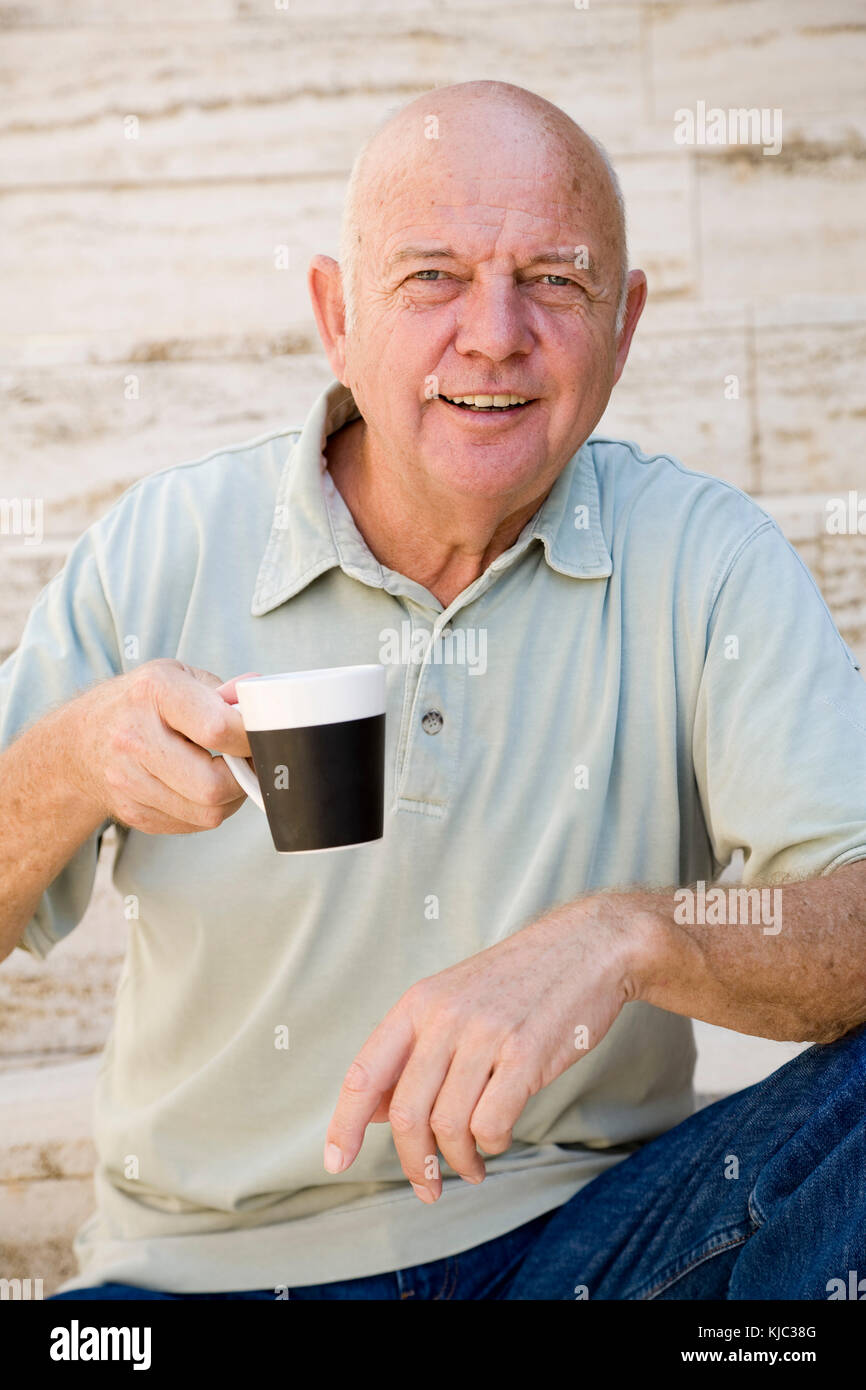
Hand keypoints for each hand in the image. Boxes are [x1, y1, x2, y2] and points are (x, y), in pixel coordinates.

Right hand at [67, 658, 256, 834]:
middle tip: (247, 762)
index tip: (259, 736)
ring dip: (230, 797)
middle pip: (212, 785)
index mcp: (153, 693)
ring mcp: (128, 781)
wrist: (80, 741)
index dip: (250, 738)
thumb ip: (222, 690)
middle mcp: (134, 738)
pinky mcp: (132, 813)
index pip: (217, 727)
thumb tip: (258, 702)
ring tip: (226, 773)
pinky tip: (199, 786)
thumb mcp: (177, 676)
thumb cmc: (140, 704)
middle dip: (243, 778)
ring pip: (207, 813)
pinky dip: (207, 809)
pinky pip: (192, 824)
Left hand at [324, 900, 643, 1201]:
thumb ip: (414, 1050)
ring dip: (457, 1161)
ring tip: (472, 1167)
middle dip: (414, 1162)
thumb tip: (372, 1110)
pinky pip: (491, 1124)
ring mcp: (485, 1035)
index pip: (365, 1073)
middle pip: (406, 1113)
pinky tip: (498, 1140)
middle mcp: (445, 1017)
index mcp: (418, 1003)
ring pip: (448, 1126)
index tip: (336, 1162)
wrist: (587, 946)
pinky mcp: (526, 1054)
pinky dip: (492, 1145)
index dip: (343, 1124)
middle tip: (429, 1187)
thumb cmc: (519, 980)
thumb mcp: (454, 998)